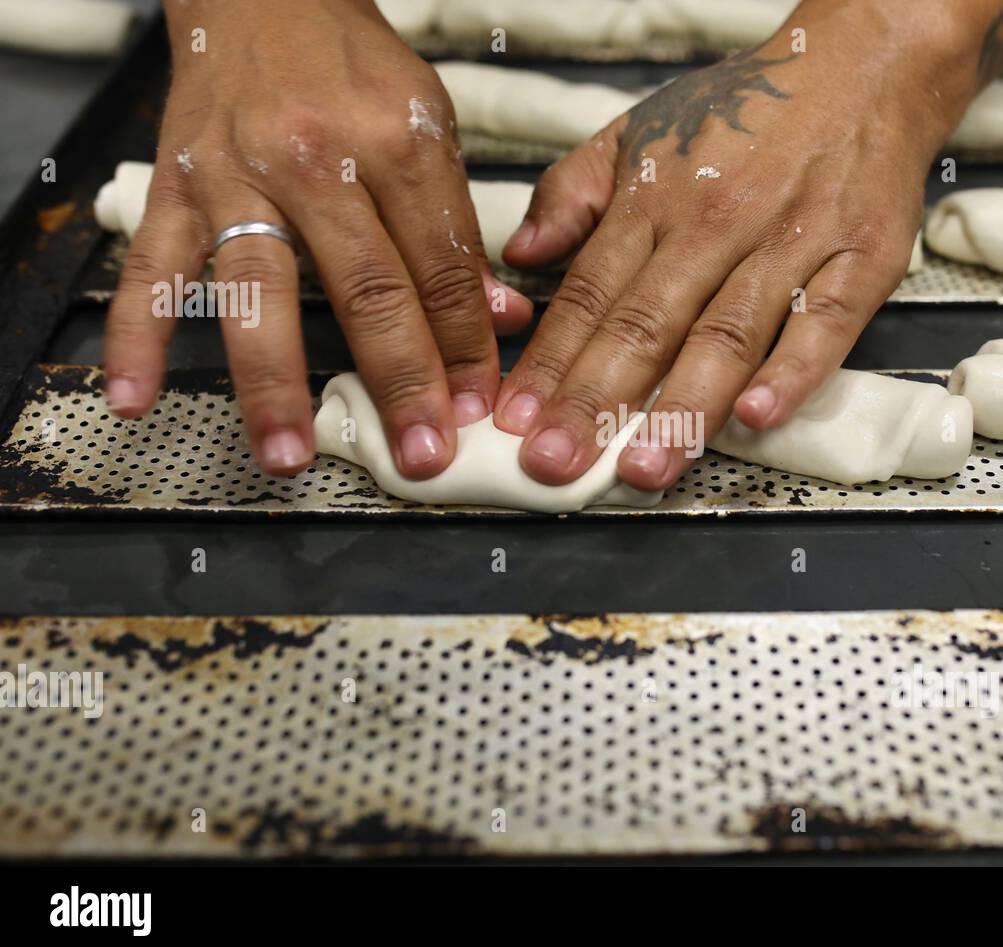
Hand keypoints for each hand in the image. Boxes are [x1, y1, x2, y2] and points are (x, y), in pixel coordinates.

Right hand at [103, 0, 531, 477]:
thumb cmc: (354, 68)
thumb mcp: (431, 127)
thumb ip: (458, 229)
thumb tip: (499, 318)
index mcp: (395, 144)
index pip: (442, 268)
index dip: (466, 347)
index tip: (478, 407)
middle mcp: (316, 162)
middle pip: (366, 290)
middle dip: (400, 381)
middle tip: (422, 453)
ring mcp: (236, 177)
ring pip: (257, 292)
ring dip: (274, 384)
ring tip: (289, 455)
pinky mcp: (174, 186)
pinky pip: (150, 270)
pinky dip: (138, 336)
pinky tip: (137, 397)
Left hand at [494, 1, 975, 491]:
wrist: (862, 69)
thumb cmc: (746, 111)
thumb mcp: (639, 131)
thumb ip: (572, 193)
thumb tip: (520, 257)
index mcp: (655, 200)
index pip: (590, 294)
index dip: (551, 363)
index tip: (517, 421)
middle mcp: (716, 225)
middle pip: (647, 325)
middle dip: (596, 401)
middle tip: (558, 464)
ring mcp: (791, 245)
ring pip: (726, 336)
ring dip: (681, 408)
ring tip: (643, 468)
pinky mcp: (860, 262)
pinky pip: (824, 325)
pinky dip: (792, 373)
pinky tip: (757, 416)